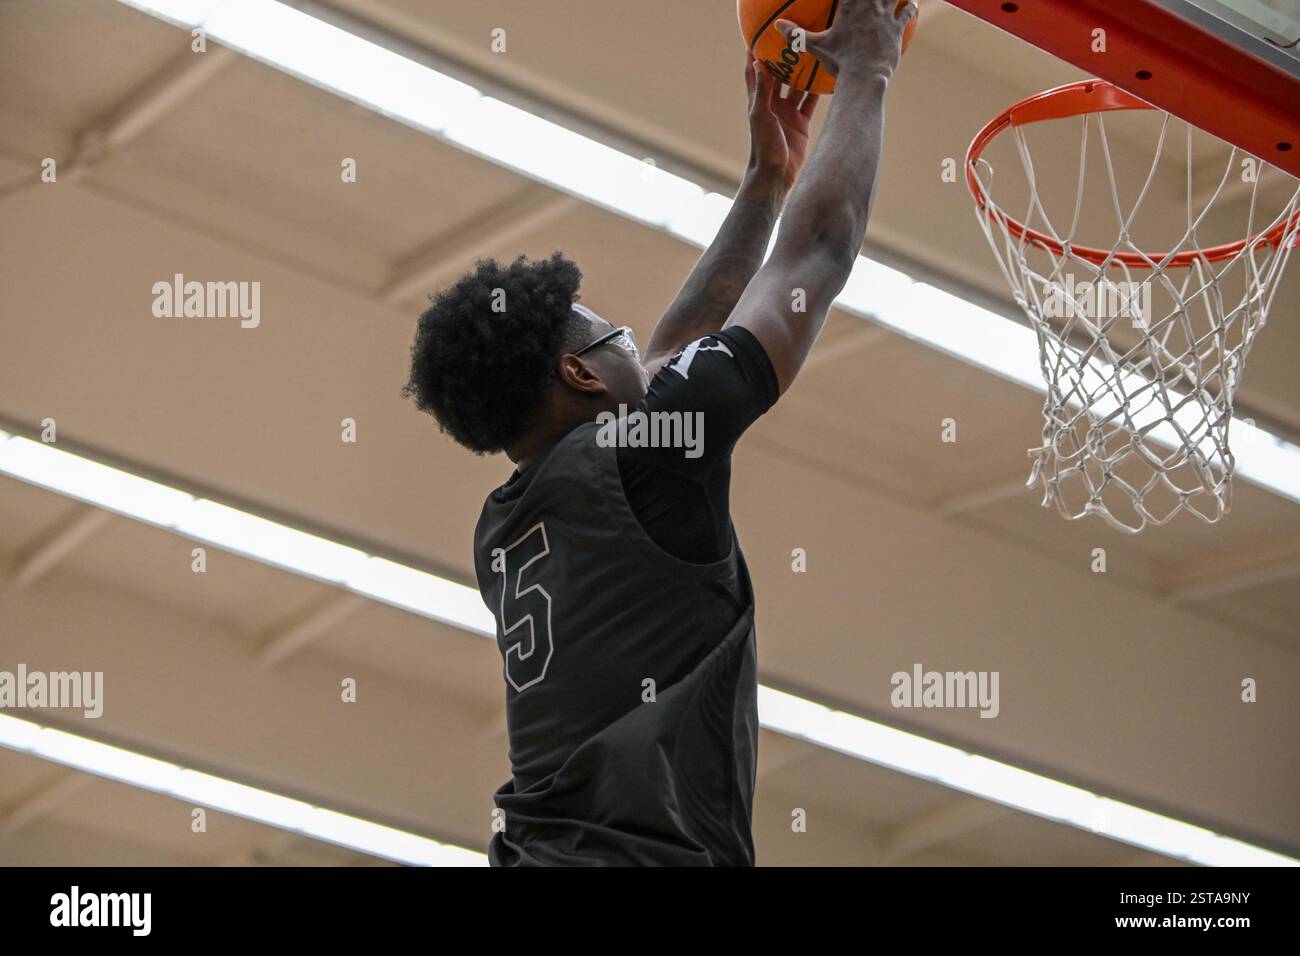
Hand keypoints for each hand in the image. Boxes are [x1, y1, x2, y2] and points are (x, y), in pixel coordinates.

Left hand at [745, 52, 818, 194]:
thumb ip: (762, 90)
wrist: (776, 173)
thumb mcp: (761, 115)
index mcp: (758, 101)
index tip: (759, 39)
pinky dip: (817, 92)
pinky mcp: (800, 123)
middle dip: (785, 60)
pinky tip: (826, 79)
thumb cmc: (763, 146)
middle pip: (779, 76)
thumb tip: (758, 62)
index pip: (754, 73)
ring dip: (804, 74)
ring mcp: (787, 113)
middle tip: (794, 41)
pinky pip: (810, 103)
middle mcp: (772, 104)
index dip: (754, 55)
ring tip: (814, 55)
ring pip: (797, 88)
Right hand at [775, 0, 916, 83]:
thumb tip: (778, 25)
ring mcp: (886, 15)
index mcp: (850, 5)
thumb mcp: (816, 46)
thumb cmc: (839, 61)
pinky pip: (906, 11)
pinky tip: (912, 3)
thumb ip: (797, 34)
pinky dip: (909, 6)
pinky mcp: (897, 28)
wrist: (865, 76)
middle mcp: (870, 5)